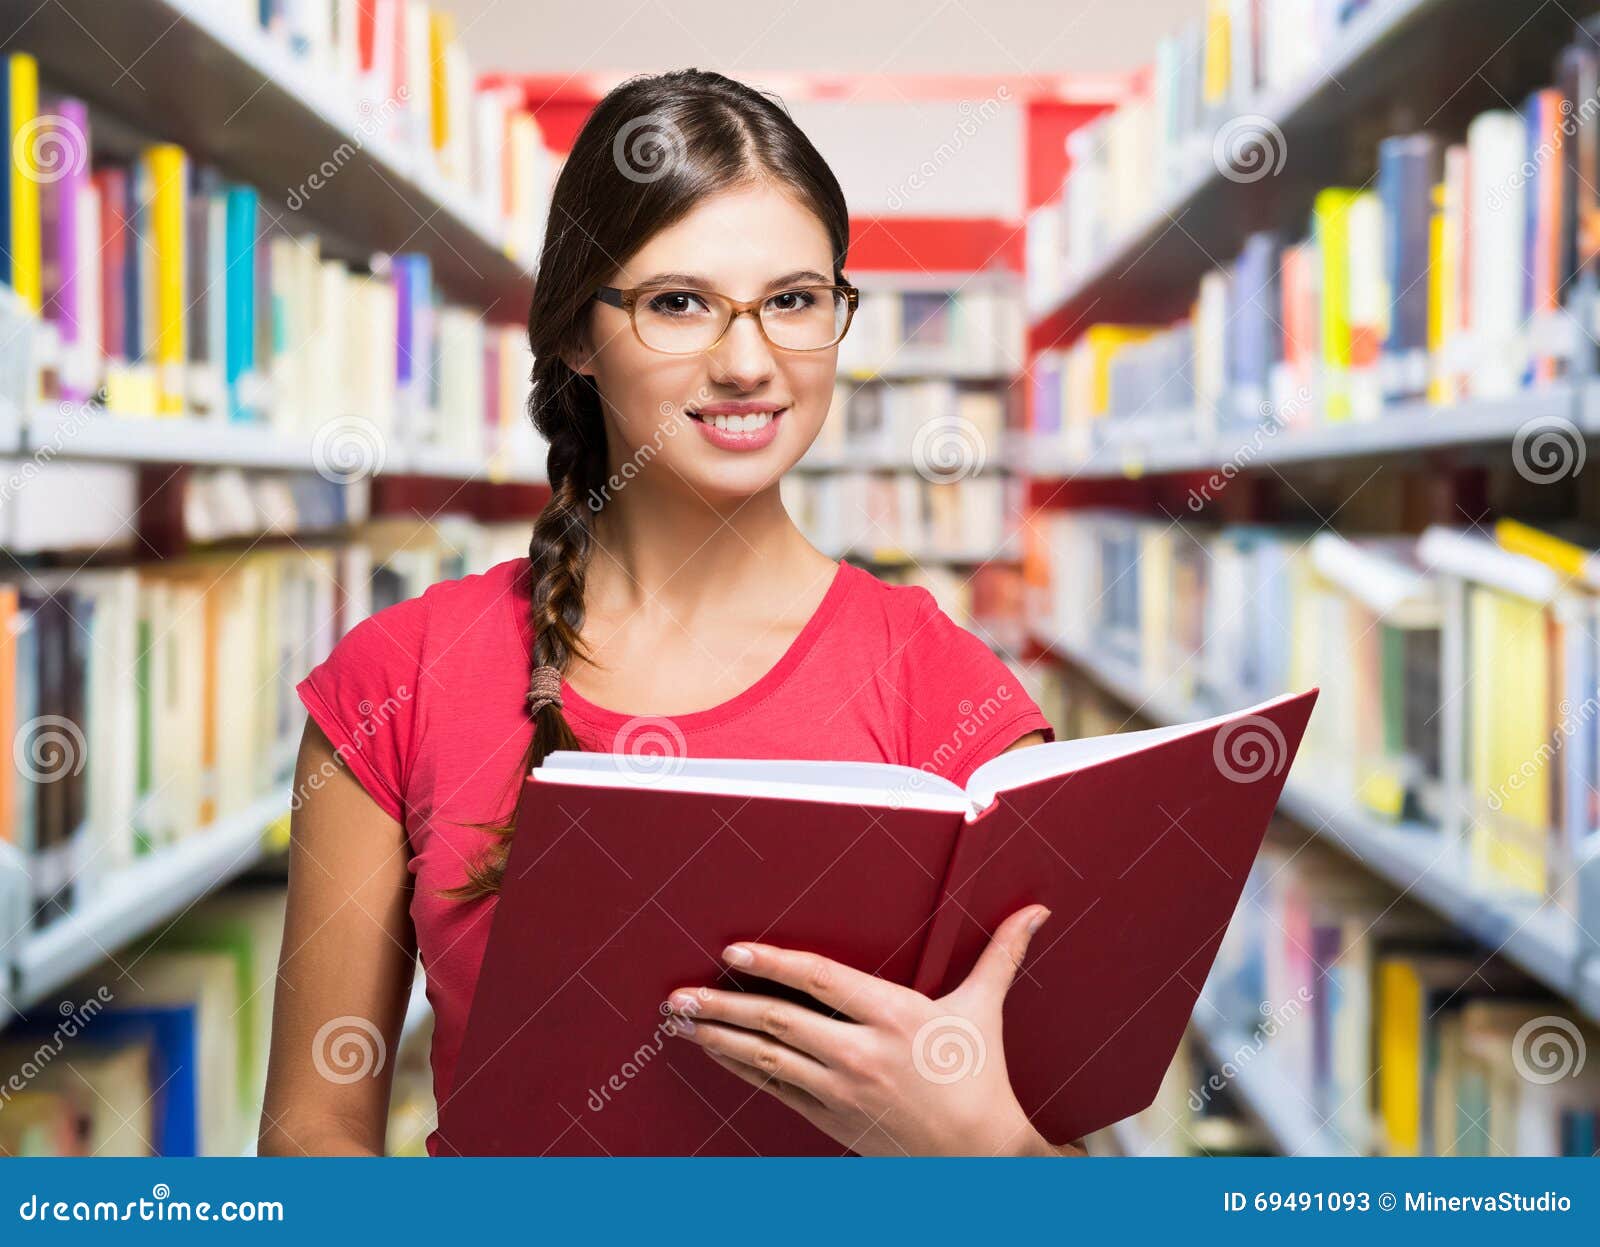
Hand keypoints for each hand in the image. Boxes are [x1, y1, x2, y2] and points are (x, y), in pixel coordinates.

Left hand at [663, 904, 1070, 1155]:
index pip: (820, 979)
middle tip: (679, 994)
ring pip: (768, 1059)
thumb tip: (1036, 910)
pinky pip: (776, 1091)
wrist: (980, 1157)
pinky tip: (716, 1053)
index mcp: (894, 1015)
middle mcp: (861, 1053)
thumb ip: (1002, 953)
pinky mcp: (832, 1120)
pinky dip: (742, 1070)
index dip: (773, 963)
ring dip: (720, 1038)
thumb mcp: (984, 1009)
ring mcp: (842, 1091)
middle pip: (779, 1022)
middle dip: (723, 1005)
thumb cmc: (979, 1076)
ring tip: (679, 1022)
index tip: (733, 951)